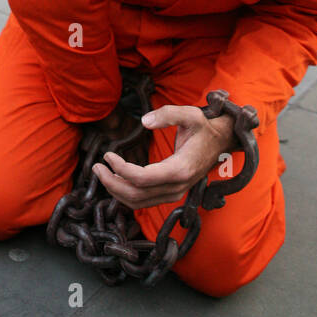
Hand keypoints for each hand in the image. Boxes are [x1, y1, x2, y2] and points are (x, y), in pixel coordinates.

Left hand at [93, 104, 235, 209]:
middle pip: (136, 195)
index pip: (142, 179)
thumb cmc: (203, 128)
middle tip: (96, 167)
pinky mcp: (171, 194)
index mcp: (180, 169)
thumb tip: (144, 120)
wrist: (221, 143)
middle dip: (112, 183)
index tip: (107, 155)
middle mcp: (177, 187)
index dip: (120, 169)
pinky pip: (144, 201)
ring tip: (102, 173)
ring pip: (139, 202)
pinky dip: (126, 194)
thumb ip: (168, 114)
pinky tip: (116, 180)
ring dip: (116, 190)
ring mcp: (175, 193)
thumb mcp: (190, 114)